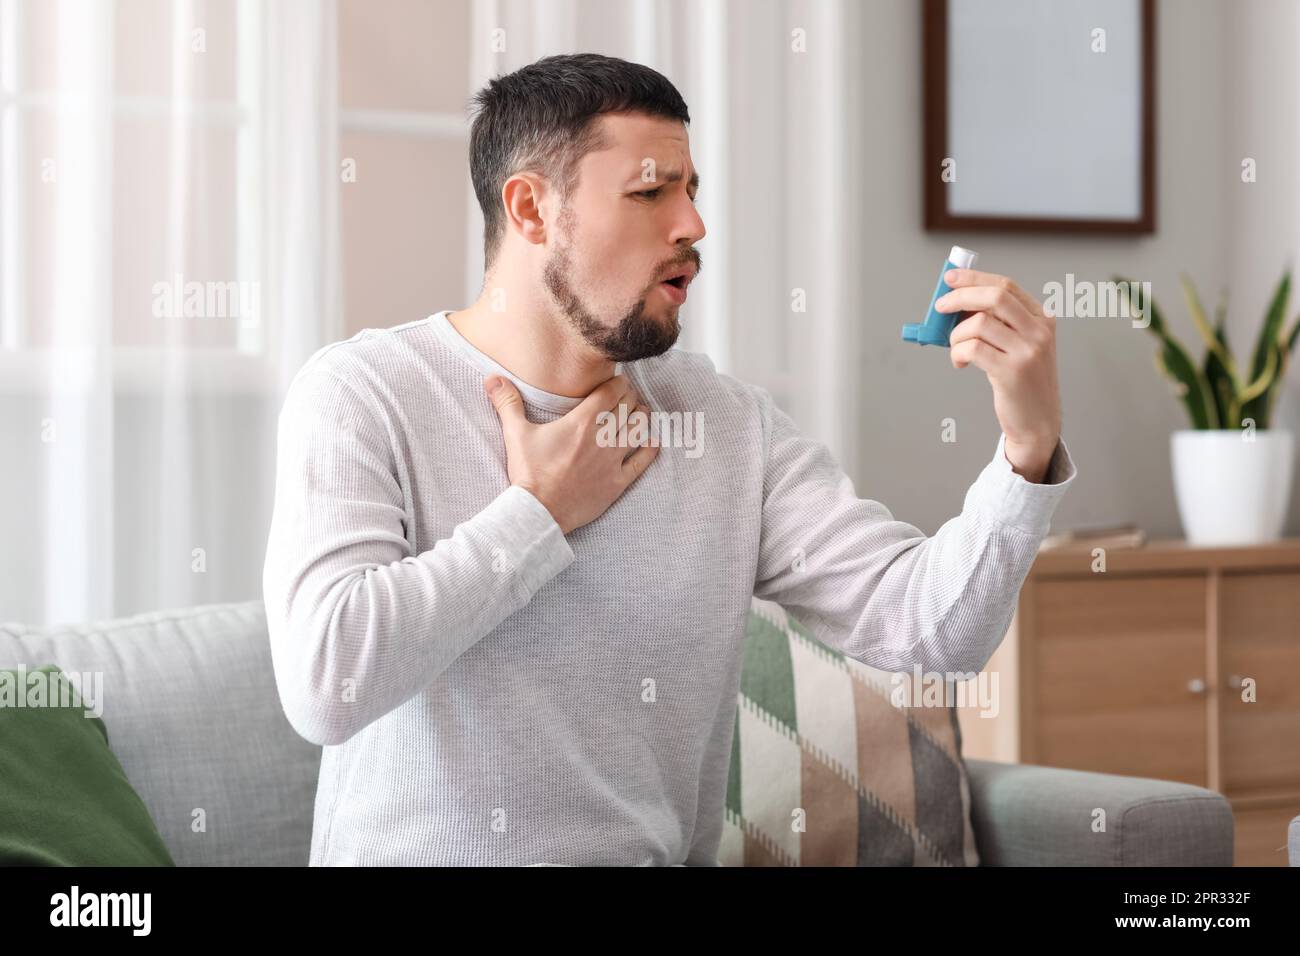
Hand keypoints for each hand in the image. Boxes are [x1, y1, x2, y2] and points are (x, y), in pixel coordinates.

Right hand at [485, 373, 658, 533]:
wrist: (538, 512)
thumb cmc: (529, 473)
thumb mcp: (515, 434)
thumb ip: (507, 402)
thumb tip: (491, 378)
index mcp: (582, 422)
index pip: (612, 391)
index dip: (619, 382)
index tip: (617, 382)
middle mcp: (602, 438)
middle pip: (629, 407)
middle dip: (630, 398)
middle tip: (626, 397)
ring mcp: (613, 461)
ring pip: (640, 429)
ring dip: (642, 418)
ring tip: (638, 414)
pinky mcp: (618, 482)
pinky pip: (643, 461)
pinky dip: (650, 449)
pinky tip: (652, 442)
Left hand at [937, 269, 1061, 482]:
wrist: (1038, 422)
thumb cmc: (1022, 382)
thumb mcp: (1019, 346)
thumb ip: (998, 323)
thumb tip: (957, 303)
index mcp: (1042, 318)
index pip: (1006, 286)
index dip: (974, 278)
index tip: (950, 279)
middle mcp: (1039, 331)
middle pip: (994, 297)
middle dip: (960, 297)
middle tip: (940, 307)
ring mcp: (1028, 351)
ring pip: (979, 324)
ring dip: (956, 335)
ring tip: (956, 349)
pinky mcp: (1012, 372)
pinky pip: (973, 349)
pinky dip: (957, 353)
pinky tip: (959, 362)